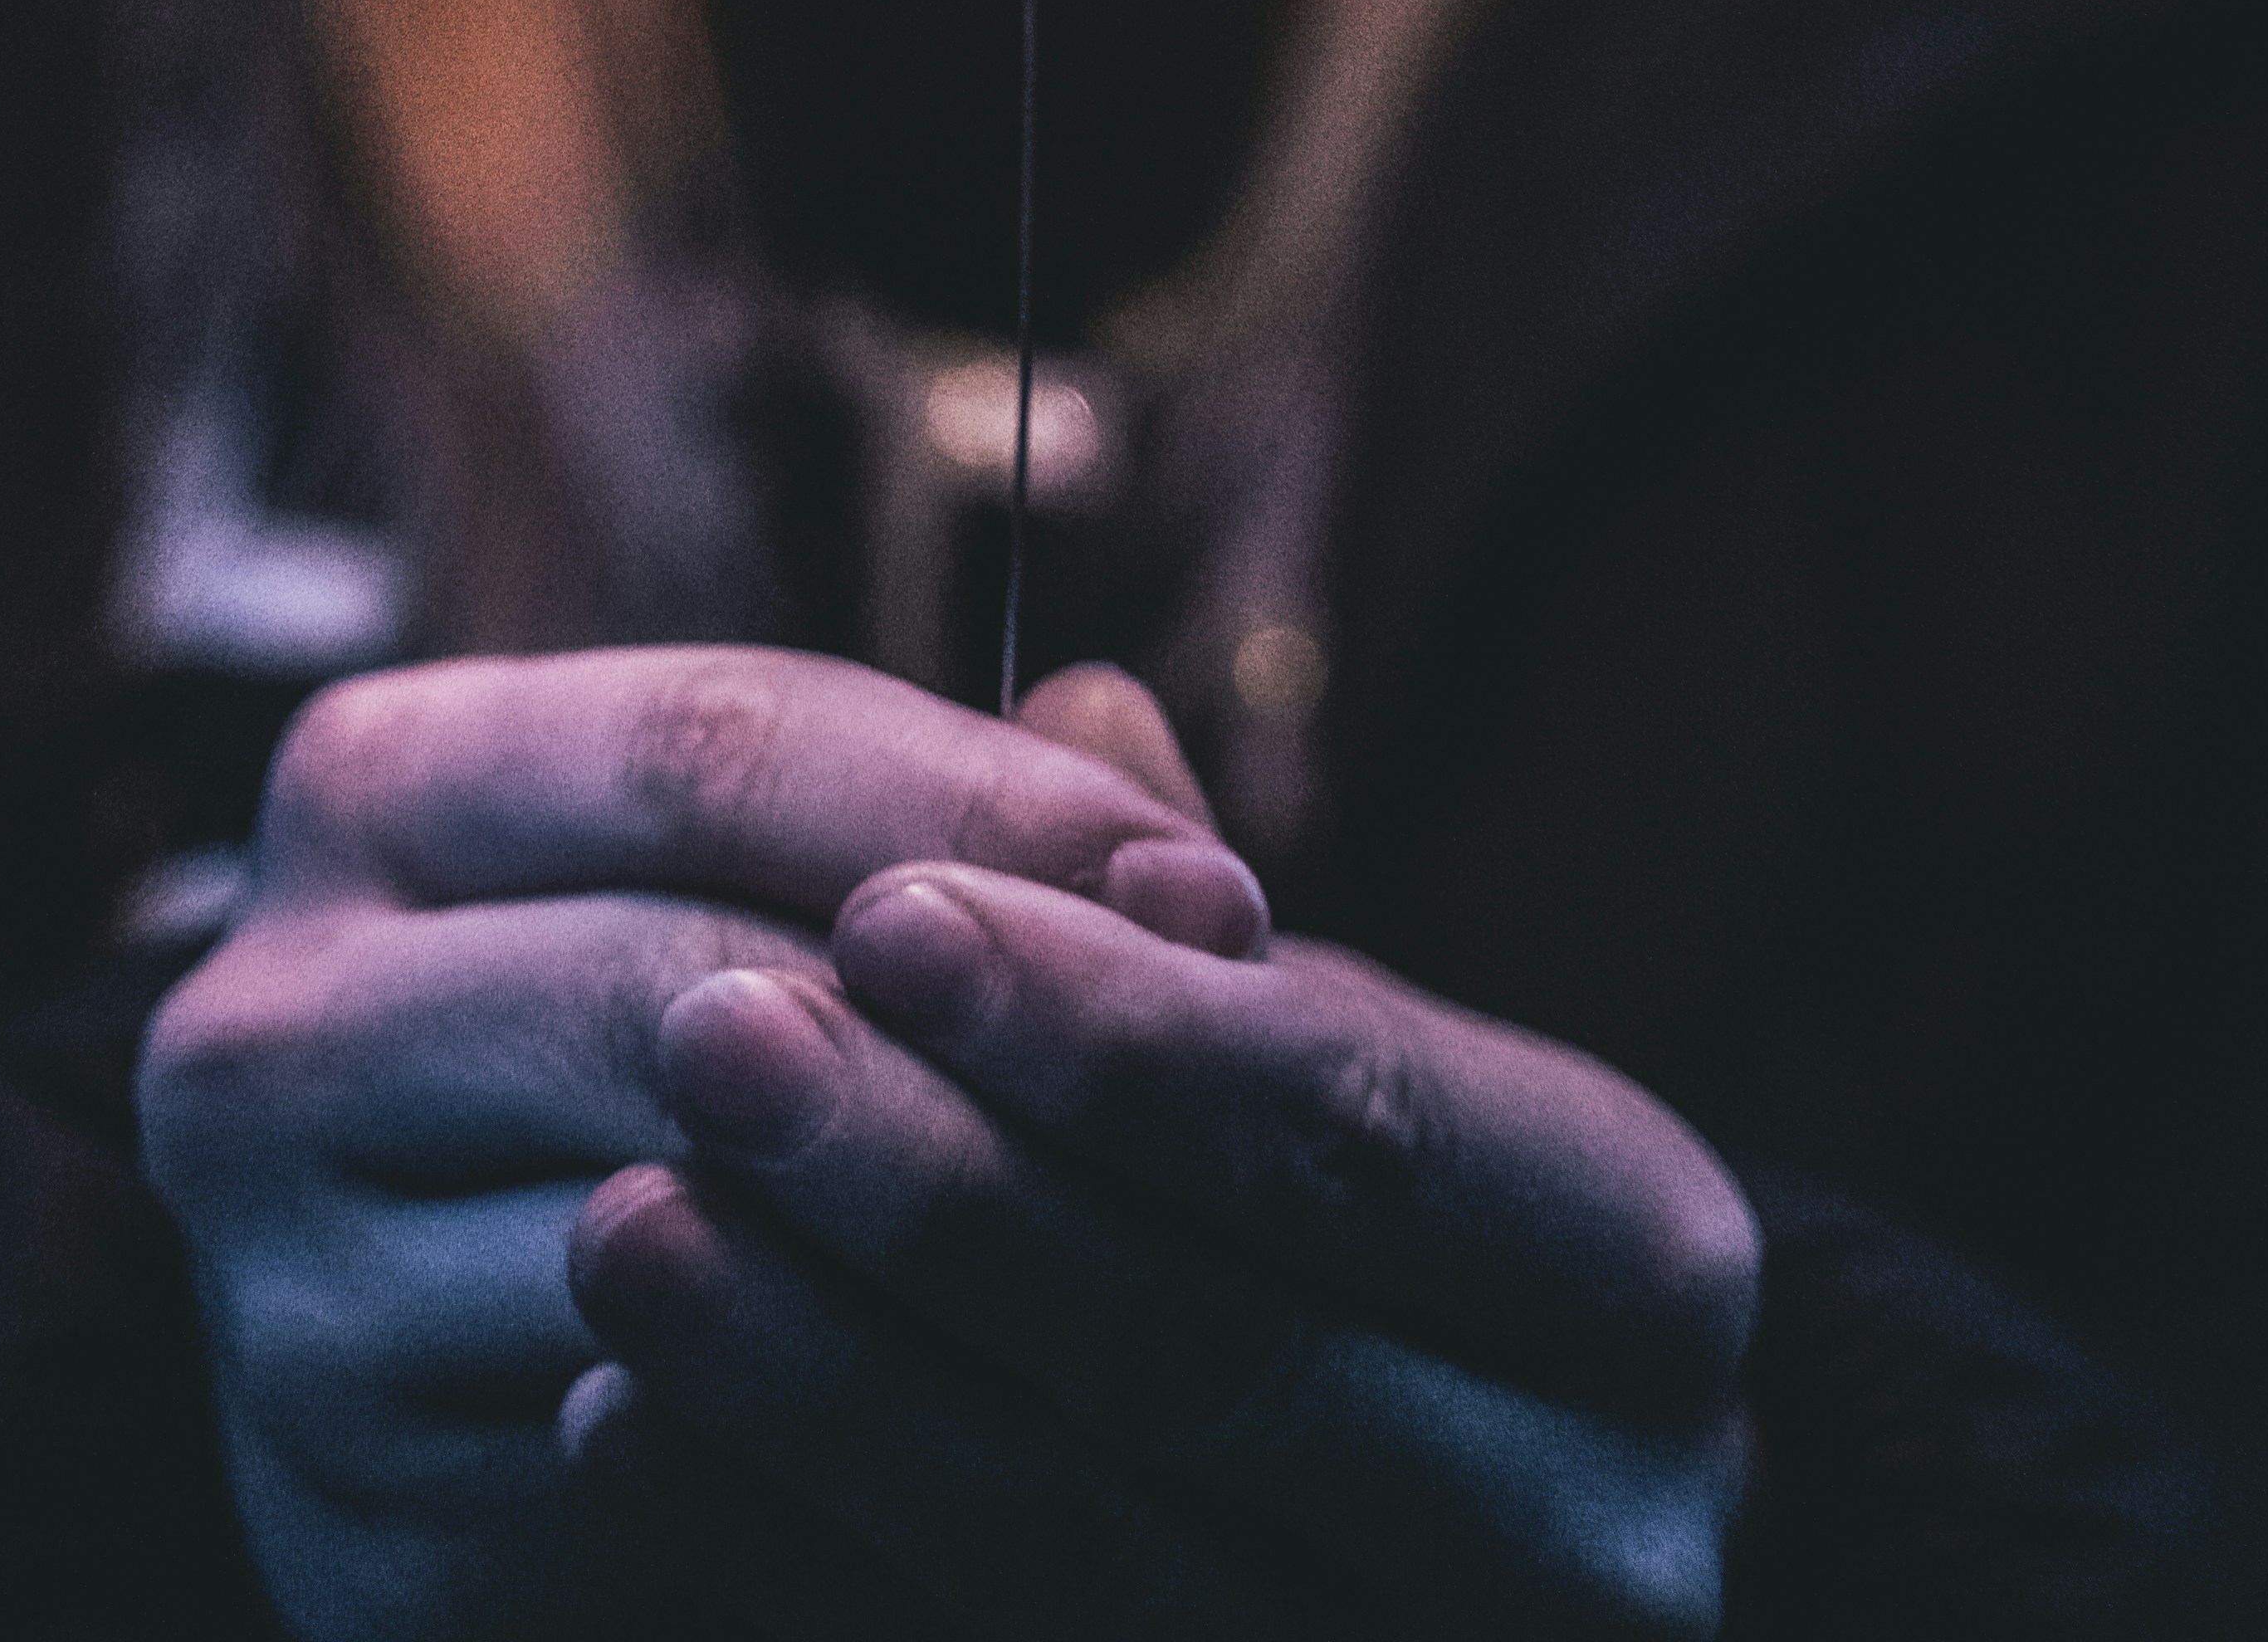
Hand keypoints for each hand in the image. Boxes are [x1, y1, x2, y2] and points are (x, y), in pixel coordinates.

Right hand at [137, 645, 1264, 1639]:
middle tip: (1226, 1066)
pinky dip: (851, 1448)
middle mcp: (265, 1016)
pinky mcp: (351, 1518)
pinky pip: (651, 1472)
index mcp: (371, 784)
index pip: (703, 738)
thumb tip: (1117, 718)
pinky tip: (1033, 1427)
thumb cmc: (663, 1058)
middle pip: (682, 983)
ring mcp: (281, 1285)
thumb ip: (936, 809)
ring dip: (949, 1254)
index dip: (977, 799)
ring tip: (1180, 1243)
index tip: (1210, 878)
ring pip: (676, 1246)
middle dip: (985, 1028)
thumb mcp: (773, 882)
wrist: (463, 1369)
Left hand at [565, 698, 1760, 1635]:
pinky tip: (627, 1431)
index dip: (1109, 1028)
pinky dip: (789, 1556)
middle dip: (937, 1192)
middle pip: (1213, 1353)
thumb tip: (1073, 711)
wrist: (1454, 1532)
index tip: (882, 909)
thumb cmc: (1374, 1226)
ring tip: (626, 1223)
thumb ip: (1204, 918)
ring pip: (1087, 1556)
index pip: (1355, 1128)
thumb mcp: (1349, 1049)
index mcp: (1642, 1276)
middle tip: (708, 1042)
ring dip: (822, 1385)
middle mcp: (1595, 1533)